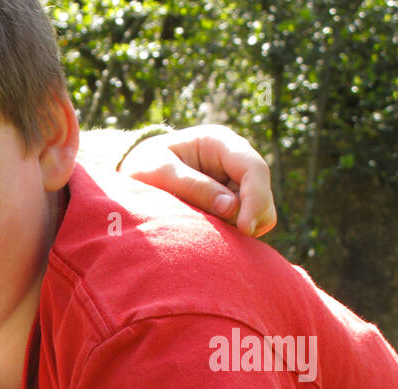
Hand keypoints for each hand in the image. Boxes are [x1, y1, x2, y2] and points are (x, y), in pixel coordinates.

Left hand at [120, 125, 276, 237]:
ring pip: (260, 210)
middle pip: (262, 192)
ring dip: (241, 225)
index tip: (245, 229)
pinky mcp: (232, 199)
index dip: (256, 199)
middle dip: (250, 217)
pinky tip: (210, 233)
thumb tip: (231, 208)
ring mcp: (235, 180)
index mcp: (219, 142)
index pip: (253, 169)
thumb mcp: (159, 172)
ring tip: (205, 230)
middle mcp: (234, 159)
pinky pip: (246, 221)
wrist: (135, 171)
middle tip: (220, 237)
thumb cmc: (143, 166)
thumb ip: (193, 187)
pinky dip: (234, 231)